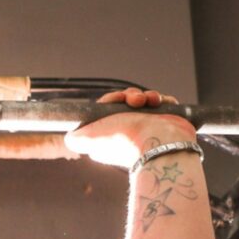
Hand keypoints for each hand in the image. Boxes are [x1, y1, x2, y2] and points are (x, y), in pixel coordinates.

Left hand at [64, 87, 195, 170]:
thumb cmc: (125, 139)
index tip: (116, 100)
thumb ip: (75, 139)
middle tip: (135, 101)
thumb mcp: (88, 138)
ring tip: (150, 101)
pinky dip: (162, 100)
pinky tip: (160, 103)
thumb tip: (70, 138)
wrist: (158, 142)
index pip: (110, 107)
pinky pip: (163, 103)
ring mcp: (150, 125)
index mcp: (114, 131)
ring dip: (147, 96)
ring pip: (146, 100)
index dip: (112, 99)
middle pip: (128, 101)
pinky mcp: (167, 122)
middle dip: (131, 96)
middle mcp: (131, 128)